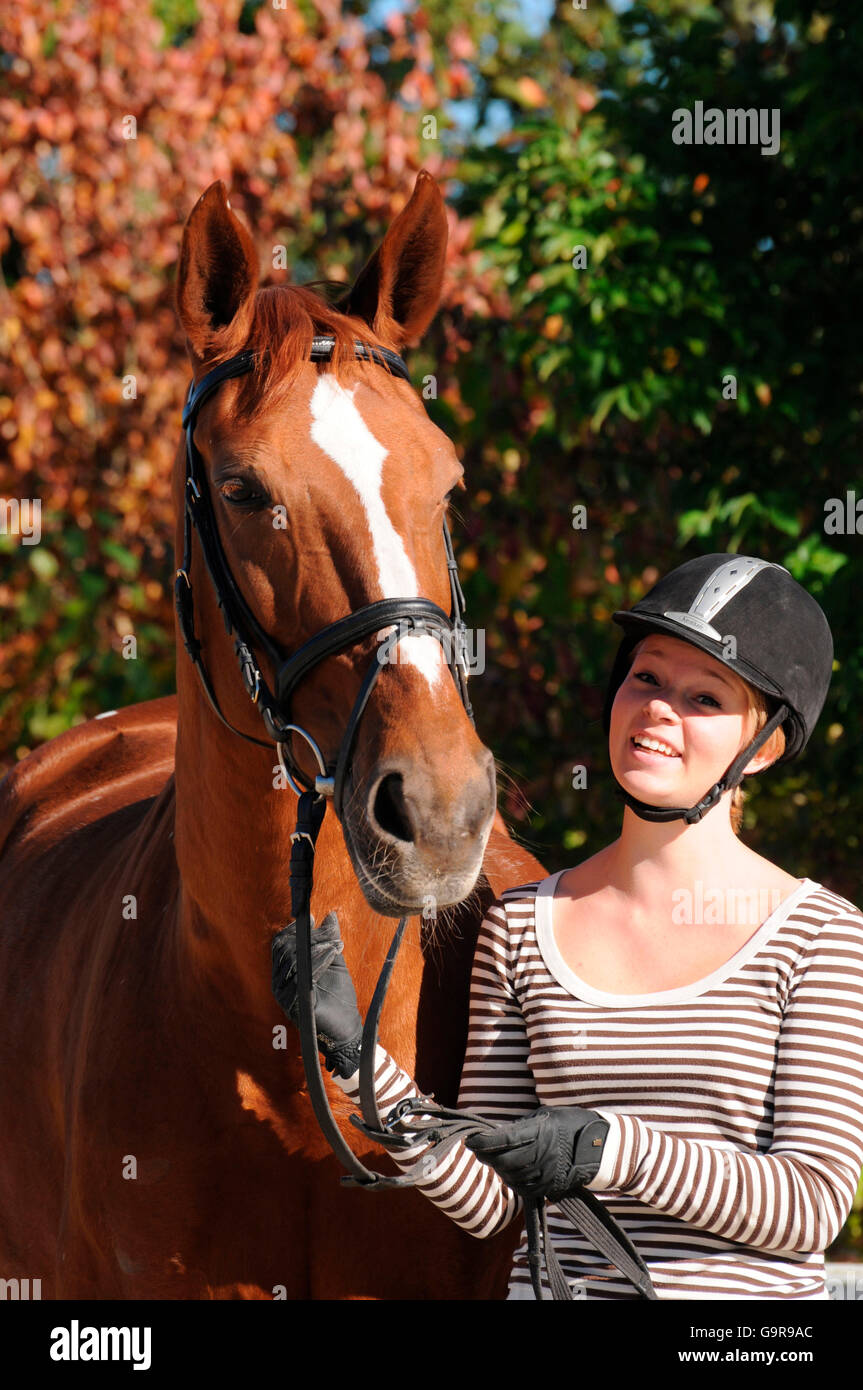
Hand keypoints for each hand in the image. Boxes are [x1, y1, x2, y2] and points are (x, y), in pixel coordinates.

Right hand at [271, 911, 362, 1078]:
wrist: (347, 1028)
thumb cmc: (339, 997)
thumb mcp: (335, 962)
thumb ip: (329, 940)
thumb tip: (330, 915)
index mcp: (284, 973)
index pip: (280, 944)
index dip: (294, 929)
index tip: (313, 919)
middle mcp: (279, 984)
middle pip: (285, 949)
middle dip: (309, 937)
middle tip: (331, 934)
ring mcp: (284, 996)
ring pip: (294, 960)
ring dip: (317, 948)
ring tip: (336, 944)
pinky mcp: (295, 1006)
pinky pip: (304, 977)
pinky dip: (319, 961)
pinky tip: (333, 953)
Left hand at [464, 1106, 608, 1201]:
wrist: (599, 1147)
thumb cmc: (569, 1124)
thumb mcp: (545, 1115)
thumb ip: (521, 1126)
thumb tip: (497, 1134)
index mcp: (540, 1132)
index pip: (504, 1139)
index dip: (484, 1142)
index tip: (470, 1140)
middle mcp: (542, 1154)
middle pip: (503, 1161)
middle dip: (486, 1156)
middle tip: (478, 1149)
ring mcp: (546, 1173)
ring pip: (511, 1176)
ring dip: (499, 1168)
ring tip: (495, 1158)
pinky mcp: (550, 1188)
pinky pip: (523, 1188)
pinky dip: (512, 1180)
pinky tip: (510, 1171)